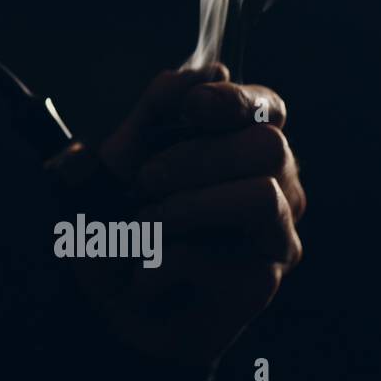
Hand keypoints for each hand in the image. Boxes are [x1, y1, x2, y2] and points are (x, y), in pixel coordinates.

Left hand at [74, 63, 304, 367]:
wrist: (107, 304)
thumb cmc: (117, 223)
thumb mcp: (115, 162)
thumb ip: (148, 118)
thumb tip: (189, 76)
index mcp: (242, 147)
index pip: (266, 105)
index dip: (234, 98)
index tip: (191, 107)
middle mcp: (273, 186)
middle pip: (269, 144)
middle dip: (198, 154)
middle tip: (146, 178)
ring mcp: (274, 236)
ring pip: (261, 196)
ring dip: (190, 204)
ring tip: (146, 220)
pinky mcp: (259, 282)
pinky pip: (220, 257)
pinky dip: (165, 257)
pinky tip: (145, 271)